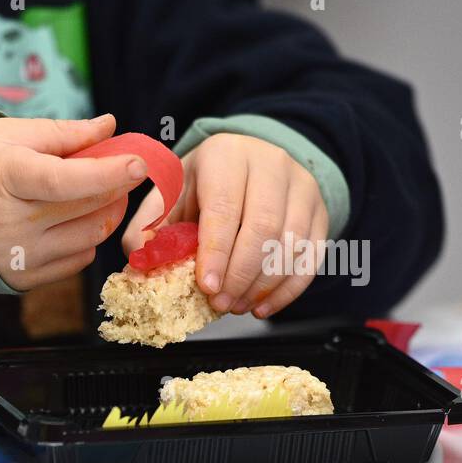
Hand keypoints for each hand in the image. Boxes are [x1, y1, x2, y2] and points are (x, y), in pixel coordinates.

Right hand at [0, 114, 148, 290]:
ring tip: (96, 194)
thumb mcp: (13, 135)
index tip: (139, 164)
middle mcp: (11, 223)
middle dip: (116, 186)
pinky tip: (72, 221)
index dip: (107, 173)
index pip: (65, 181)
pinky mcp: (24, 278)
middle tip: (119, 170)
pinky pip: (78, 260)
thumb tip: (109, 127)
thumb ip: (64, 132)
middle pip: (86, 208)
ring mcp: (18, 256)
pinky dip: (86, 239)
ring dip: (106, 213)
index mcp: (6, 178)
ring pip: (90, 236)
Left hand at [121, 133, 328, 317]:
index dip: (217, 251)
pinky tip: (264, 307)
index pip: (225, 207)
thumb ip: (148, 228)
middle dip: (241, 274)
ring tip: (238, 307)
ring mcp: (302, 186)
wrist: (249, 161)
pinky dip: (289, 288)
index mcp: (225, 155)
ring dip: (264, 285)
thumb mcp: (169, 195)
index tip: (207, 286)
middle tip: (220, 304)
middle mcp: (270, 164)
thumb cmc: (202, 185)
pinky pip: (312, 255)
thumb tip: (141, 263)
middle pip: (263, 226)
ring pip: (291, 243)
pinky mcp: (320, 210)